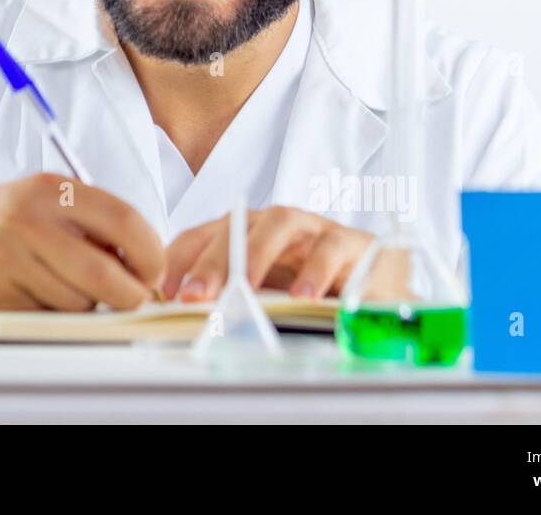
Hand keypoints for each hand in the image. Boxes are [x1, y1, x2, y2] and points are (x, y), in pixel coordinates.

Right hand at [0, 173, 164, 310]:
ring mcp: (10, 258)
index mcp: (51, 189)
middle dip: (129, 294)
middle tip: (132, 297)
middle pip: (105, 273)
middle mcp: (30, 220)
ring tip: (65, 286)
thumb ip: (92, 221)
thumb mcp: (44, 200)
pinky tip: (36, 293)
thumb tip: (146, 260)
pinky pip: (48, 316)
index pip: (124, 220)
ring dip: (86, 305)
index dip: (150, 253)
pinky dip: (55, 314)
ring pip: (78, 302)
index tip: (153, 270)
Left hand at [162, 206, 373, 301]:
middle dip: (211, 261)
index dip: (180, 258)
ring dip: (257, 254)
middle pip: (235, 226)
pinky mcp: (350, 241)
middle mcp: (275, 223)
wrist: (378, 284)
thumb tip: (187, 317)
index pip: (202, 233)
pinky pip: (330, 248)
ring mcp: (312, 227)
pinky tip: (304, 296)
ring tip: (244, 291)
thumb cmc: (312, 284)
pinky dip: (315, 271)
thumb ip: (233, 297)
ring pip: (279, 223)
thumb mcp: (265, 291)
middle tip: (195, 296)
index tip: (163, 290)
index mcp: (246, 231)